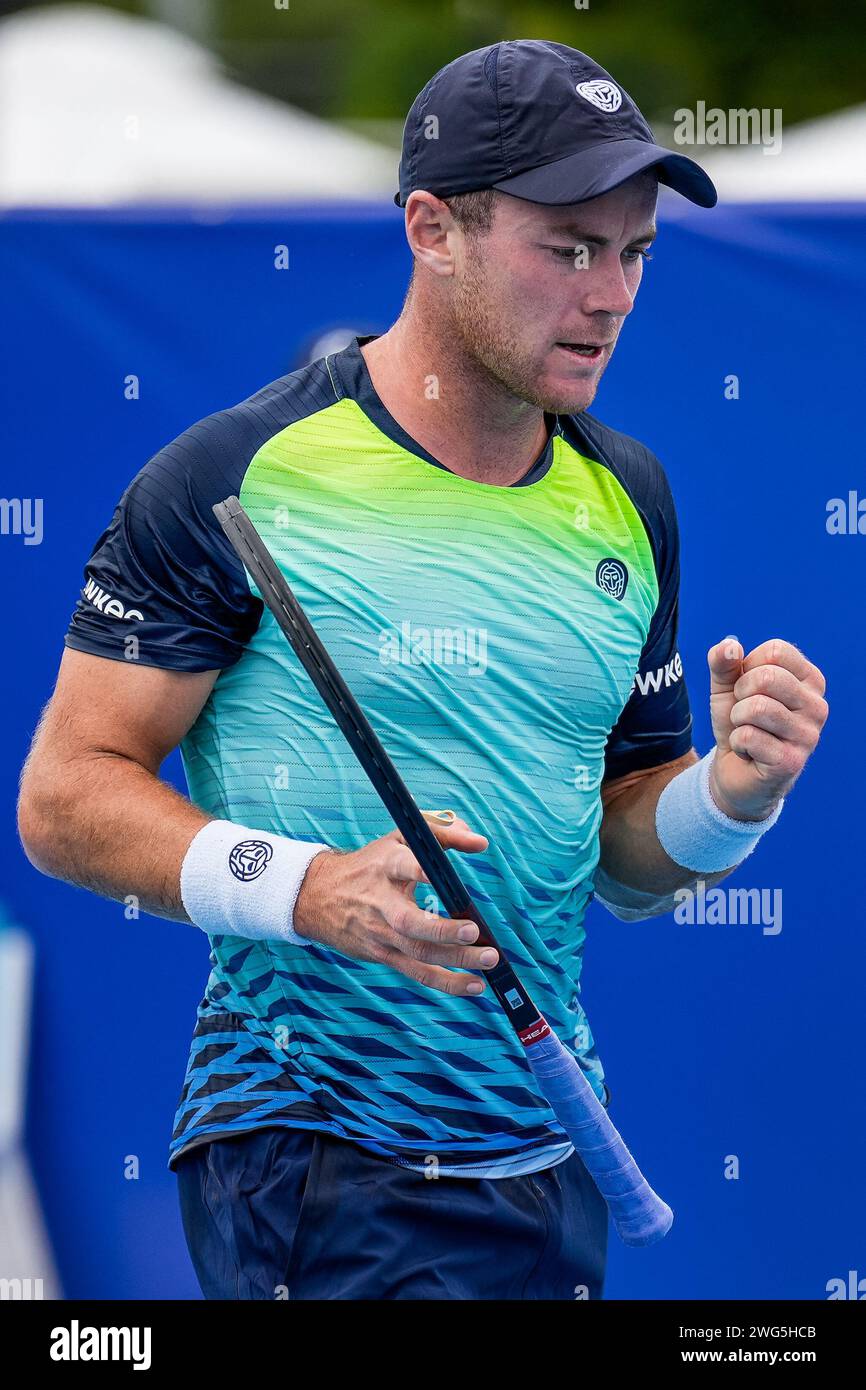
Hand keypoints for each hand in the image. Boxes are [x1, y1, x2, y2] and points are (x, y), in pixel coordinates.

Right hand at [293, 810, 498, 994]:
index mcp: (386, 866)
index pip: (405, 867)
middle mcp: (381, 902)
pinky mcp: (382, 954)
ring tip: (489, 959)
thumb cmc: (369, 864)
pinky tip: (474, 985)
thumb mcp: (398, 838)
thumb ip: (441, 833)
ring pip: (418, 952)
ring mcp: (381, 933)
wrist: (317, 896)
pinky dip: (446, 982)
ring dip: (456, 960)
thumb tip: (480, 842)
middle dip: (443, 930)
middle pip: (410, 922)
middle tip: (474, 930)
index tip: (442, 875)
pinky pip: (417, 972)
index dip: (422, 871)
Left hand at [707, 637, 827, 820]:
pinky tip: (750, 752)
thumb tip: (730, 645)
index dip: (747, 668)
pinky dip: (738, 743)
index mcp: (810, 679)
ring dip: (738, 720)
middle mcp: (817, 705)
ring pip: (756, 708)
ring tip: (747, 731)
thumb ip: (723, 662)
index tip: (749, 690)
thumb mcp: (726, 686)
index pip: (776, 651)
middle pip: (766, 677)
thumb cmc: (739, 721)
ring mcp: (809, 735)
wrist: (735, 770)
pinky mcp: (792, 761)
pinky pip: (749, 737)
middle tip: (745, 713)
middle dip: (740, 695)